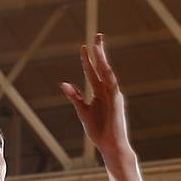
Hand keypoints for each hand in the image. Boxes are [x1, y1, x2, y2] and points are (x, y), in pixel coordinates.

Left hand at [61, 33, 130, 156]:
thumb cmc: (98, 131)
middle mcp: (107, 90)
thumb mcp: (83, 111)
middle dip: (99, 52)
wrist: (111, 145)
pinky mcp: (117, 101)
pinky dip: (107, 74)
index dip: (88, 60)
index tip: (84, 47)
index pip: (93, 72)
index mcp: (100, 93)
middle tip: (97, 35)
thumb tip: (64, 83)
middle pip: (102, 67)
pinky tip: (103, 64)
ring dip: (103, 59)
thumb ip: (75, 96)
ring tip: (98, 45)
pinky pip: (112, 84)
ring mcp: (113, 94)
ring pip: (107, 72)